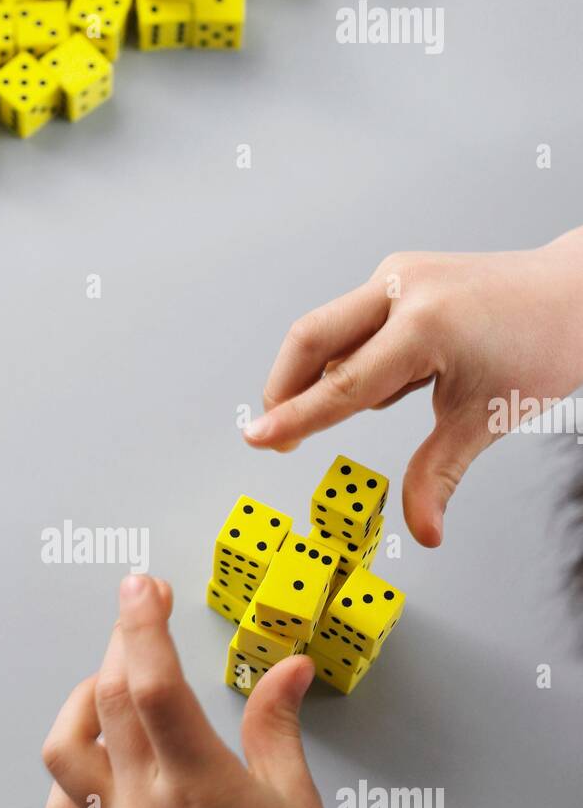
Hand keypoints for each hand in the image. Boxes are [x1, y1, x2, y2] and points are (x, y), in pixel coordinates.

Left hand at [42, 575, 355, 807]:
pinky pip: (62, 806)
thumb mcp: (298, 803)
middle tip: (146, 612)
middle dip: (123, 640)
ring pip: (64, 747)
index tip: (144, 584)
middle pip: (110, 697)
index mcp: (199, 785)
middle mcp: (145, 806)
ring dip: (83, 699)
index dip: (144, 622)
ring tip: (116, 681)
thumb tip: (289, 666)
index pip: (153, 681)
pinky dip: (71, 767)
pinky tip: (103, 754)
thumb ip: (277, 725)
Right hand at [244, 229, 582, 545]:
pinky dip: (352, 359)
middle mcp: (404, 287)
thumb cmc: (544, 345)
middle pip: (310, 338)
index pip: (343, 384)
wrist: (576, 293)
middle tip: (274, 436)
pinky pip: (354, 324)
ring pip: (329, 330)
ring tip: (356, 411)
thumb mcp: (488, 420)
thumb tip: (421, 531)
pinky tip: (392, 382)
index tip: (256, 438)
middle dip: (284, 390)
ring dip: (320, 376)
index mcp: (427, 324)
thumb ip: (438, 475)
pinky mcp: (399, 276)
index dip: (295, 417)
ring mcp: (399, 276)